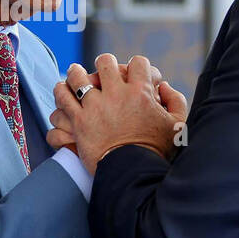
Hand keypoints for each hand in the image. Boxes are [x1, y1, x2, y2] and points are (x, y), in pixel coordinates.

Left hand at [47, 54, 188, 174]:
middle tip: (102, 69)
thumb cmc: (157, 152)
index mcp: (141, 92)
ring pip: (78, 76)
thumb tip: (164, 86)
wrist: (133, 175)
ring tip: (75, 73)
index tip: (133, 72)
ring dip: (76, 73)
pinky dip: (61, 91)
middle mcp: (116, 95)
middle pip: (105, 62)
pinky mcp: (78, 122)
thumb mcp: (177, 126)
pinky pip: (63, 98)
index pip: (138, 63)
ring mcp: (95, 107)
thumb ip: (175, 101)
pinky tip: (62, 89)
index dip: (136, 65)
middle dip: (105, 63)